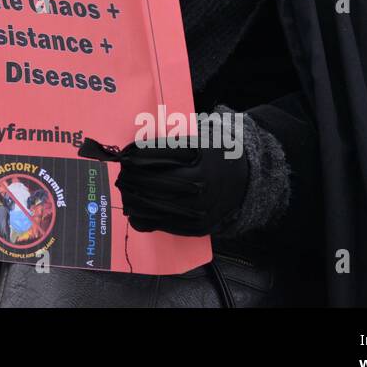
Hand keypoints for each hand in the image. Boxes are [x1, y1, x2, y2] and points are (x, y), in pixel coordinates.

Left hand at [91, 137, 248, 236]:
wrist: (246, 182)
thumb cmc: (218, 154)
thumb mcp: (201, 139)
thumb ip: (173, 141)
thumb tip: (136, 145)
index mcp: (200, 161)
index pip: (157, 156)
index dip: (136, 154)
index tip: (124, 153)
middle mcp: (200, 187)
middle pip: (152, 183)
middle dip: (131, 177)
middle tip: (120, 172)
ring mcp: (199, 210)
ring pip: (155, 207)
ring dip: (133, 199)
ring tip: (123, 190)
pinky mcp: (197, 227)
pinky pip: (164, 225)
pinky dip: (144, 219)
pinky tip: (133, 211)